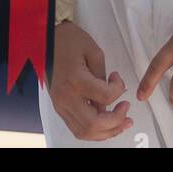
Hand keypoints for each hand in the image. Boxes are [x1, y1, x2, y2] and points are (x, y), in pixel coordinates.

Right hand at [49, 22, 132, 140]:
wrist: (46, 39)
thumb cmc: (69, 40)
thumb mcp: (93, 51)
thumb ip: (103, 77)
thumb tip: (111, 97)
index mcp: (75, 80)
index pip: (104, 98)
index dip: (118, 90)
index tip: (118, 79)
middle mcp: (66, 97)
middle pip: (93, 124)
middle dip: (115, 122)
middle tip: (126, 111)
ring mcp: (60, 105)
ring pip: (84, 132)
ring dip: (106, 132)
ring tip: (120, 124)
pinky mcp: (59, 107)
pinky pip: (77, 128)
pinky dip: (93, 131)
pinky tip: (105, 125)